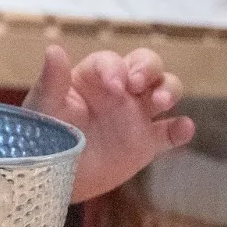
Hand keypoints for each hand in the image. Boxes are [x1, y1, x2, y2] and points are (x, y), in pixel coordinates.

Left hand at [23, 45, 194, 202]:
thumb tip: (54, 49)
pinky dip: (182, 129)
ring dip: (169, 90)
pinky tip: (183, 128)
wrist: (52, 176)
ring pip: (165, 90)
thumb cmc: (43, 135)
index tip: (113, 85)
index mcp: (92, 78)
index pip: (111, 61)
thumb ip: (52, 80)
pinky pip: (171, 132)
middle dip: (148, 68)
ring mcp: (135, 115)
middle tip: (138, 85)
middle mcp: (118, 91)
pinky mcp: (147, 142)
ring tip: (160, 102)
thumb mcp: (45, 107)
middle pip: (146, 65)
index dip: (116, 68)